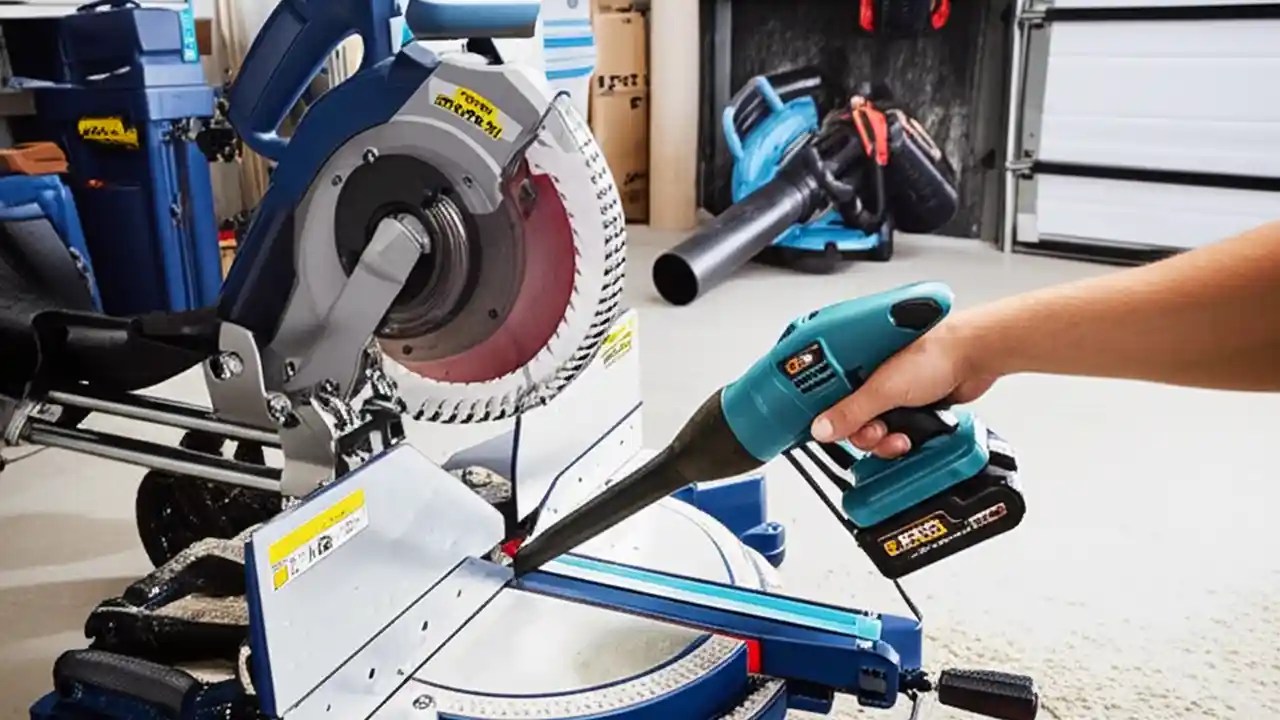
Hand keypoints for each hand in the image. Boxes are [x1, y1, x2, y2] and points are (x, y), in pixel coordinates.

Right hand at [809, 315, 997, 457]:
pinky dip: (900, 439)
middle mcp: (870, 376)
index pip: (826, 395)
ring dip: (884, 441)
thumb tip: (821, 428)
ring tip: (898, 438)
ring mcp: (891, 392)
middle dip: (862, 434)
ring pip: (873, 429)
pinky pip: (895, 431)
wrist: (975, 357)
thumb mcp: (884, 389)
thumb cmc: (934, 352)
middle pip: (849, 419)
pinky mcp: (909, 405)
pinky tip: (909, 436)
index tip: (831, 433)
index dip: (826, 417)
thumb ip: (851, 412)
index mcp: (855, 361)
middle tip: (874, 433)